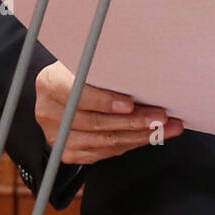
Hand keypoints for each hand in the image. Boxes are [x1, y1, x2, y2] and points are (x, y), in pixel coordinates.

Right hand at [35, 60, 182, 163]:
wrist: (64, 89)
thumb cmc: (83, 70)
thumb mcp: (88, 61)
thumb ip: (105, 68)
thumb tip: (142, 74)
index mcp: (50, 83)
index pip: (78, 95)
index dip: (105, 101)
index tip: (130, 104)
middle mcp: (48, 112)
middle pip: (95, 122)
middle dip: (133, 121)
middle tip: (161, 117)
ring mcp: (56, 136)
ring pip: (103, 141)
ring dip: (139, 136)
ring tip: (166, 128)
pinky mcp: (67, 152)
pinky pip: (103, 152)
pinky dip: (129, 144)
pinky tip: (149, 136)